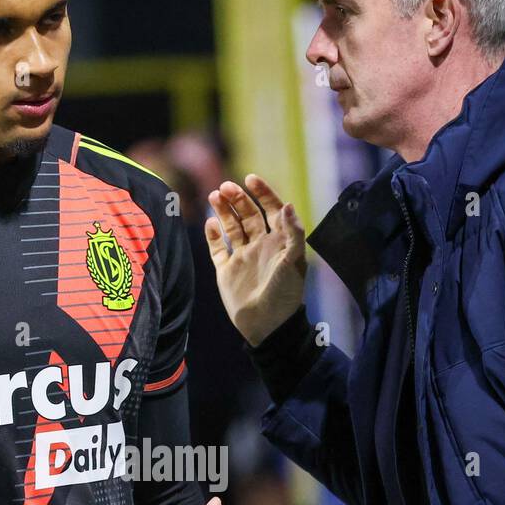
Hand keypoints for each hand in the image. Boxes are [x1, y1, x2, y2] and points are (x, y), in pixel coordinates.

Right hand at [205, 174, 306, 346]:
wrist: (267, 325)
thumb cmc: (285, 294)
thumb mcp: (294, 261)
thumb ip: (294, 232)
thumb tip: (287, 204)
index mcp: (279, 241)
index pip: (270, 209)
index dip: (262, 192)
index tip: (250, 179)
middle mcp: (260, 245)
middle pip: (248, 214)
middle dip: (238, 198)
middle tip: (225, 187)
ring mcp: (242, 257)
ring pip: (231, 226)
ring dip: (224, 210)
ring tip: (214, 196)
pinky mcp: (226, 270)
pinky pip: (217, 248)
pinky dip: (213, 234)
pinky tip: (210, 223)